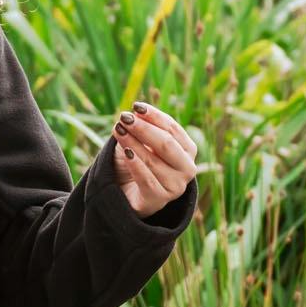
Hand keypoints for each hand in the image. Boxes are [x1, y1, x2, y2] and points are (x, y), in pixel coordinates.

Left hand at [112, 102, 198, 217]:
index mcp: (187, 150)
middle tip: (125, 118)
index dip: (155, 116)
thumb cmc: (139, 161)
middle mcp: (187, 168)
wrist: (129, 192)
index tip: (136, 106)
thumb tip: (135, 113)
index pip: (173, 128)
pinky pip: (146, 179)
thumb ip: (144, 128)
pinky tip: (126, 151)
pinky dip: (135, 163)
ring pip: (153, 160)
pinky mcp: (159, 199)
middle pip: (166, 143)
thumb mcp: (143, 142)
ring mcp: (175, 186)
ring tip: (118, 130)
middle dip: (144, 128)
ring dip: (133, 142)